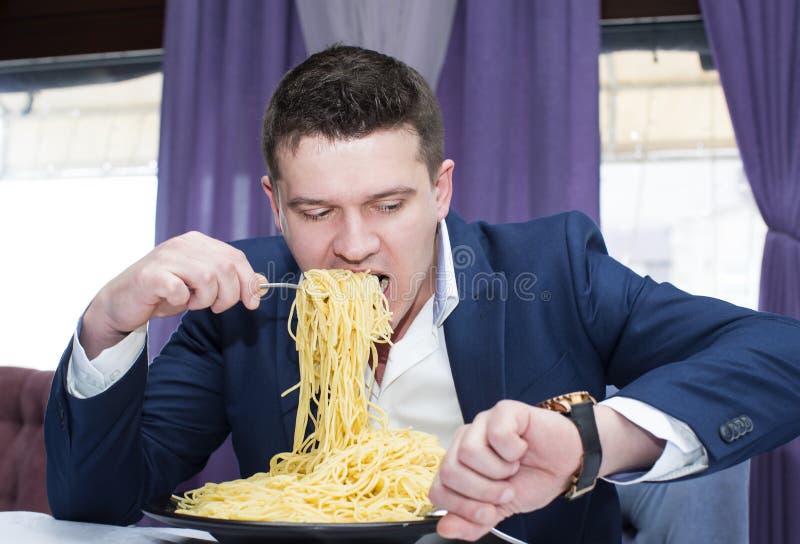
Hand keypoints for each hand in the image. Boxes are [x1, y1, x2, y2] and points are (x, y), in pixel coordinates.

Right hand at [81, 231, 262, 358]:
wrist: (122, 303)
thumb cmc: (165, 293)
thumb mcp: (203, 285)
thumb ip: (230, 280)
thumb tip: (262, 283)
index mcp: (198, 242)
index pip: (236, 258)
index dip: (249, 282)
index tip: (251, 303)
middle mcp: (183, 244)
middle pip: (226, 268)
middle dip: (228, 295)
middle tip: (214, 306)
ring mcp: (166, 257)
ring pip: (208, 278)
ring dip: (205, 300)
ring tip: (190, 302)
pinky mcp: (151, 275)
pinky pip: (181, 290)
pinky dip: (181, 302)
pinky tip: (171, 301)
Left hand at [429, 400, 666, 540]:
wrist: (568, 464)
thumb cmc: (533, 479)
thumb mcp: (501, 509)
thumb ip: (473, 521)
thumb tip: (444, 528)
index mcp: (458, 464)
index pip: (438, 490)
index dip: (463, 507)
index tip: (490, 512)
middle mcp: (464, 440)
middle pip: (450, 471)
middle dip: (483, 491)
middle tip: (507, 489)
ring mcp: (482, 423)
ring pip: (468, 452)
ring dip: (499, 470)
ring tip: (514, 468)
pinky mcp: (503, 410)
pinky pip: (496, 434)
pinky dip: (513, 450)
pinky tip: (522, 449)